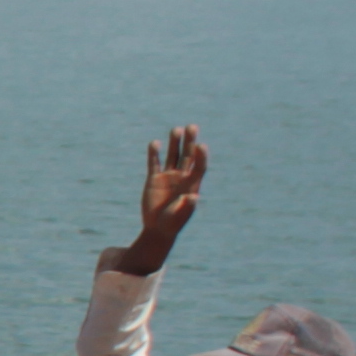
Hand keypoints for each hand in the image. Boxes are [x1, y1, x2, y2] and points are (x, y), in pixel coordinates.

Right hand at [132, 124, 209, 259]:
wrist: (158, 228)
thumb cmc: (173, 224)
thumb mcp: (181, 216)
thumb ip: (188, 207)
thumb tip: (194, 196)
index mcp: (192, 184)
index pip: (199, 166)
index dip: (201, 156)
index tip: (201, 146)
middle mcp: (182, 177)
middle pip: (188, 155)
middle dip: (190, 142)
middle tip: (192, 127)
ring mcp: (168, 177)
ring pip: (173, 156)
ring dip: (175, 143)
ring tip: (176, 130)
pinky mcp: (154, 179)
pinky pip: (155, 163)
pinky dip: (155, 154)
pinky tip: (155, 143)